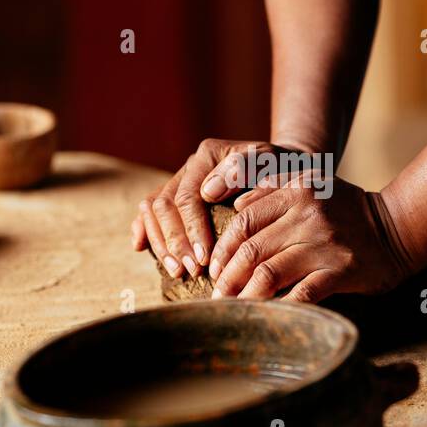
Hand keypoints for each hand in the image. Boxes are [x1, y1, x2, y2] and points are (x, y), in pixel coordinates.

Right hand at [131, 139, 311, 277]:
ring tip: (177, 271)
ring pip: (152, 211)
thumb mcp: (272, 164)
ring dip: (161, 244)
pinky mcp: (177, 198)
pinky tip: (141, 249)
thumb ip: (245, 168)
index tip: (204, 257)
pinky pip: (149, 212)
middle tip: (191, 271)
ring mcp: (180, 182)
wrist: (285, 171)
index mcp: (208, 155)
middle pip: (164, 206)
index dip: (191, 229)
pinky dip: (143, 229)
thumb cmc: (281, 171)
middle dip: (175, 242)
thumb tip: (208, 191)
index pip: (187, 196)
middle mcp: (189, 168)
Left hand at [209, 177, 413, 302]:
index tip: (214, 268)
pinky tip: (268, 316)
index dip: (223, 248)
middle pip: (251, 250)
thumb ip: (271, 188)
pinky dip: (281, 307)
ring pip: (268, 274)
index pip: (244, 221)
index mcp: (296, 191)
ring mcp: (324, 245)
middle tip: (217, 295)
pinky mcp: (341, 272)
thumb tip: (235, 205)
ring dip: (246, 296)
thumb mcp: (311, 184)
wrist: (396, 228)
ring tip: (234, 309)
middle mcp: (308, 215)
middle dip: (228, 277)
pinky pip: (302, 294)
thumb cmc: (347, 209)